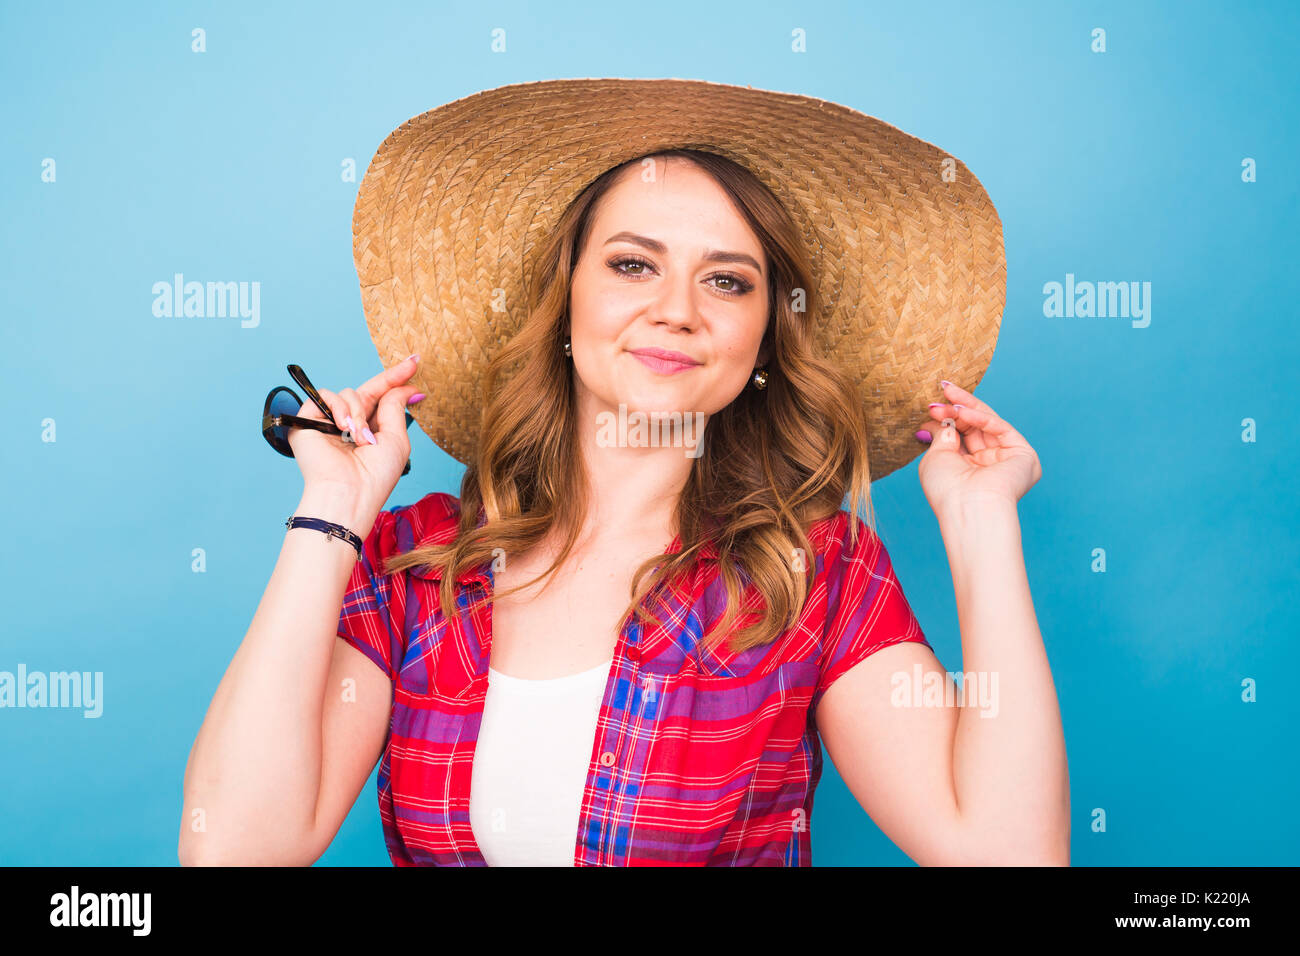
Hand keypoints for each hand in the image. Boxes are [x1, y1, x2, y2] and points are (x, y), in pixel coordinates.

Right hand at [287, 355, 423, 504]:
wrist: (348, 492)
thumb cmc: (375, 475)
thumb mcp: (396, 439)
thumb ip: (395, 408)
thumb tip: (406, 387)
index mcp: (370, 432)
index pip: (382, 400)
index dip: (396, 381)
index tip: (415, 362)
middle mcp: (349, 426)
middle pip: (367, 391)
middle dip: (390, 378)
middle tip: (413, 364)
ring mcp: (328, 423)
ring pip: (349, 393)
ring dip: (359, 412)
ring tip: (360, 437)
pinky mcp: (308, 422)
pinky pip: (325, 396)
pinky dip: (338, 408)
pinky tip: (343, 427)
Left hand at [915, 381, 1041, 517]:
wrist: (968, 508)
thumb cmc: (947, 490)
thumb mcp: (935, 457)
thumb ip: (942, 435)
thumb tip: (946, 417)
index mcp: (968, 469)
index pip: (960, 436)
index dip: (947, 419)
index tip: (932, 406)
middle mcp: (988, 464)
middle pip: (975, 427)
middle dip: (957, 408)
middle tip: (942, 389)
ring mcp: (1006, 459)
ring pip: (988, 423)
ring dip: (967, 406)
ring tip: (948, 394)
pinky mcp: (1023, 455)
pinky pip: (1000, 428)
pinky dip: (981, 417)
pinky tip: (961, 410)